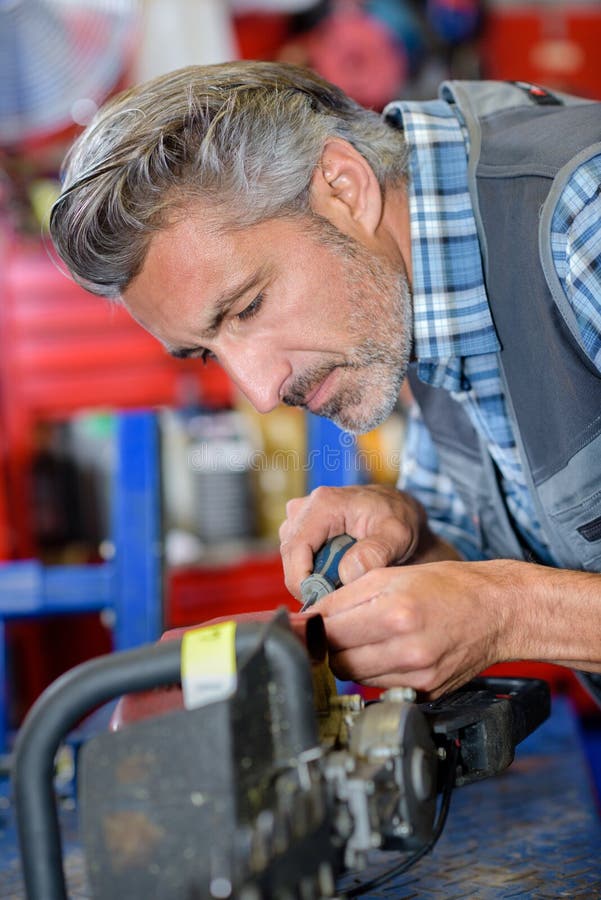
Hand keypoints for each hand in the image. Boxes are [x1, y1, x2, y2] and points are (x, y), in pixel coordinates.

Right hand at [279, 484, 459, 599]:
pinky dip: (314, 574)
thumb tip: (347, 573)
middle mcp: (302, 509)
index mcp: (322, 504)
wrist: (396, 509)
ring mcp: (297, 520)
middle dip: (311, 584)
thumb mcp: (396, 534)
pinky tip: (337, 575)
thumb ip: (375, 553)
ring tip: (344, 583)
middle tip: (342, 596)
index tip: (324, 604)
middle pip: (290, 559)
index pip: (295, 550)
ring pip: (292, 562)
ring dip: (313, 579)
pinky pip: (297, 562)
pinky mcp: (299, 531)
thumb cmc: (396, 517)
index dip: (303, 582)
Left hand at [314, 559, 517, 697]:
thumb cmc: (448, 587)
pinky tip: (388, 652)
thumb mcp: (391, 576)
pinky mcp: (425, 694)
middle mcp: (407, 650)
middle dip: (331, 645)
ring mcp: (418, 678)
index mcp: (395, 614)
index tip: (304, 625)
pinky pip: (380, 687)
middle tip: (338, 629)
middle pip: (339, 661)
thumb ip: (345, 597)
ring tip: (366, 637)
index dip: (312, 628)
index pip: (330, 632)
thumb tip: (309, 618)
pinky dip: (375, 672)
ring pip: (356, 678)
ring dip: (352, 659)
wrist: (497, 612)